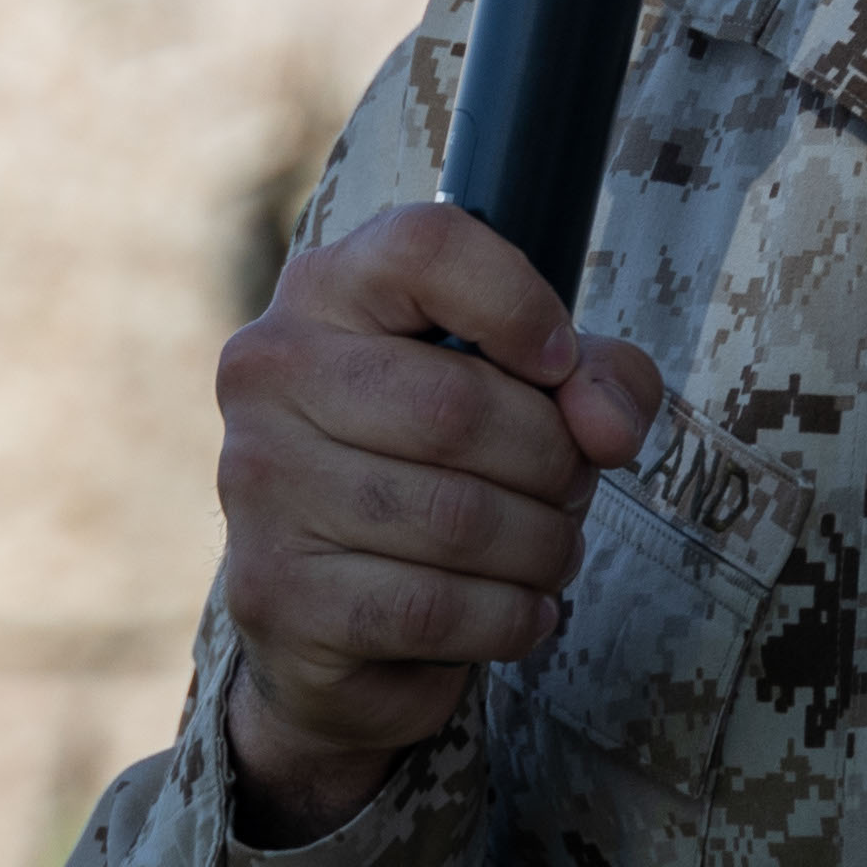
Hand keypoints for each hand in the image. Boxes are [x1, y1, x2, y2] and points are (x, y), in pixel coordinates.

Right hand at [214, 202, 656, 842]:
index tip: (559, 365)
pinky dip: (509, 619)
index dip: (519, 304)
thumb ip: (600, 378)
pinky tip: (520, 611)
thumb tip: (607, 430)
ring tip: (547, 553)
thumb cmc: (446, 472)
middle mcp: (271, 373)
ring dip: (542, 550)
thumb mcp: (536, 394)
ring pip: (457, 520)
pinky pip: (433, 609)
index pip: (425, 247)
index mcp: (327, 291)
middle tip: (569, 492)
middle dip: (553, 464)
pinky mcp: (275, 594)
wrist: (343, 616)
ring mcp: (260, 485)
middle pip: (460, 406)